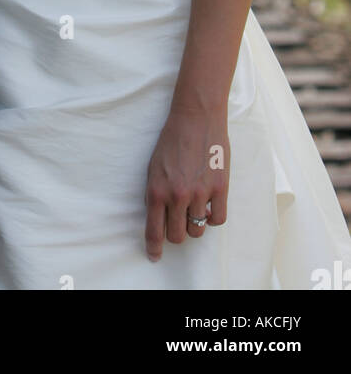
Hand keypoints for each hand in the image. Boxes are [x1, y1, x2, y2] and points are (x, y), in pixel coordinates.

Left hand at [144, 107, 229, 260]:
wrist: (196, 117)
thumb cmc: (172, 139)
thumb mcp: (153, 167)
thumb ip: (156, 193)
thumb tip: (159, 217)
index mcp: (157, 190)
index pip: (154, 230)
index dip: (154, 247)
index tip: (155, 256)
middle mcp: (177, 195)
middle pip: (178, 235)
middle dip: (177, 232)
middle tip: (179, 221)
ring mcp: (200, 193)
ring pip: (198, 230)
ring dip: (195, 223)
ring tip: (195, 207)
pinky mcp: (220, 188)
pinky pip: (218, 219)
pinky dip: (213, 217)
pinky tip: (209, 206)